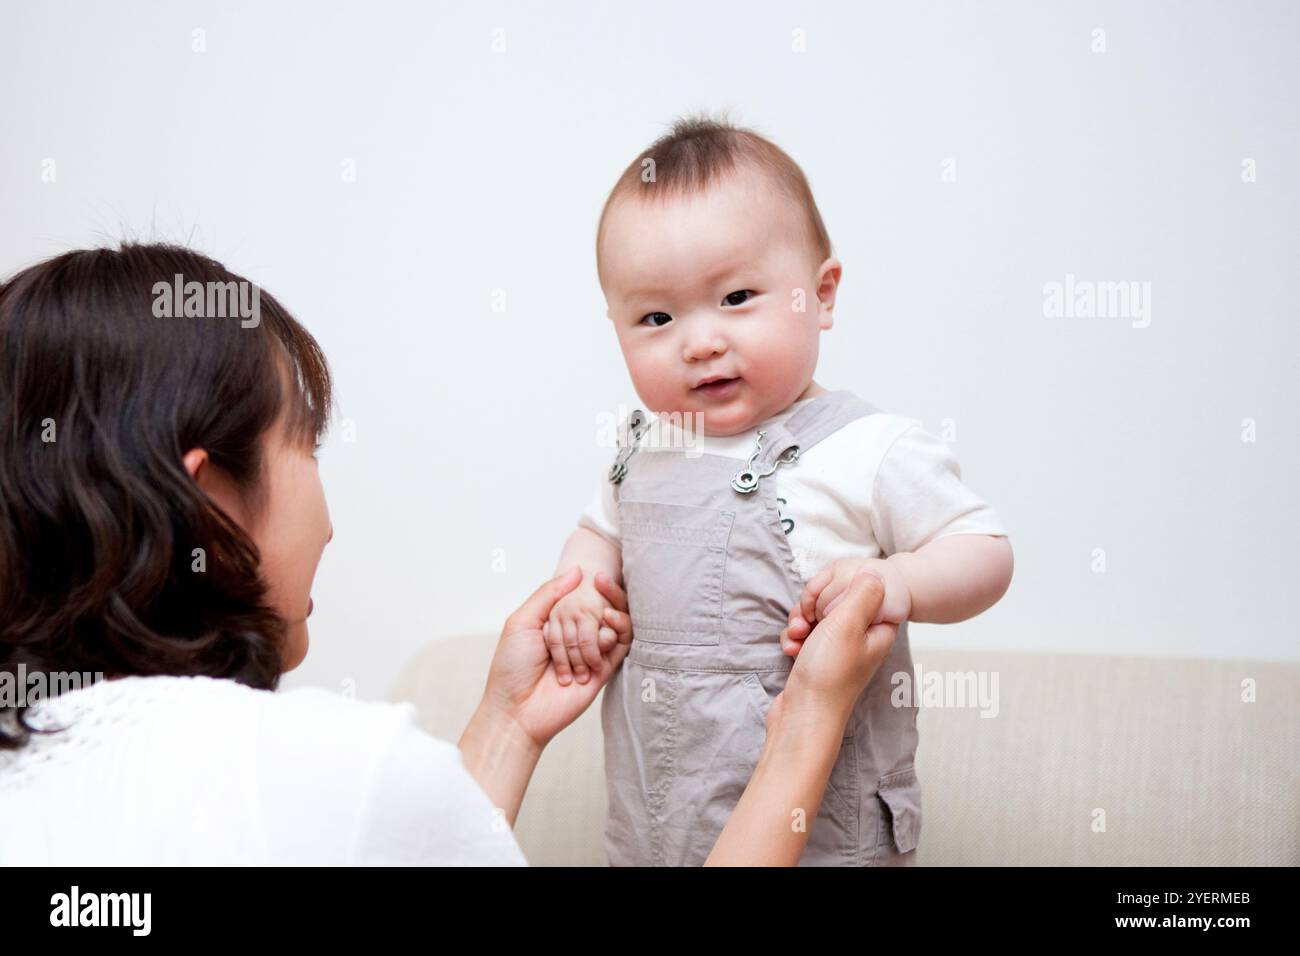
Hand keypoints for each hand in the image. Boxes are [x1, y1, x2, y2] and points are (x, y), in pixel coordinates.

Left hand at [481, 568, 631, 749]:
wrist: (516, 709)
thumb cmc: (512, 667)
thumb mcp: (522, 621)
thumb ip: (548, 594)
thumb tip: (576, 571)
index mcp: (557, 624)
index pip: (582, 598)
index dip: (591, 585)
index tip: (595, 574)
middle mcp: (576, 637)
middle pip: (602, 608)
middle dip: (604, 595)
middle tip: (602, 582)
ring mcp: (591, 653)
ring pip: (615, 625)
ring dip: (605, 617)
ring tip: (600, 616)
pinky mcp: (603, 671)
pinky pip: (621, 646)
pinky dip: (619, 631)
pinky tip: (607, 625)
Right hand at [777, 568, 898, 722]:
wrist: (802, 716)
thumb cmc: (828, 675)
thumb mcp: (848, 625)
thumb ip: (863, 593)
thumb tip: (874, 571)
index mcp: (878, 630)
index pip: (869, 592)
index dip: (845, 589)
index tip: (830, 598)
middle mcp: (861, 638)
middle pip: (838, 601)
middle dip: (815, 606)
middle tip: (808, 620)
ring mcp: (838, 649)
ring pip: (817, 616)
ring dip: (801, 621)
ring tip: (797, 636)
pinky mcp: (818, 658)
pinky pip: (805, 634)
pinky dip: (795, 638)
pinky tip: (791, 649)